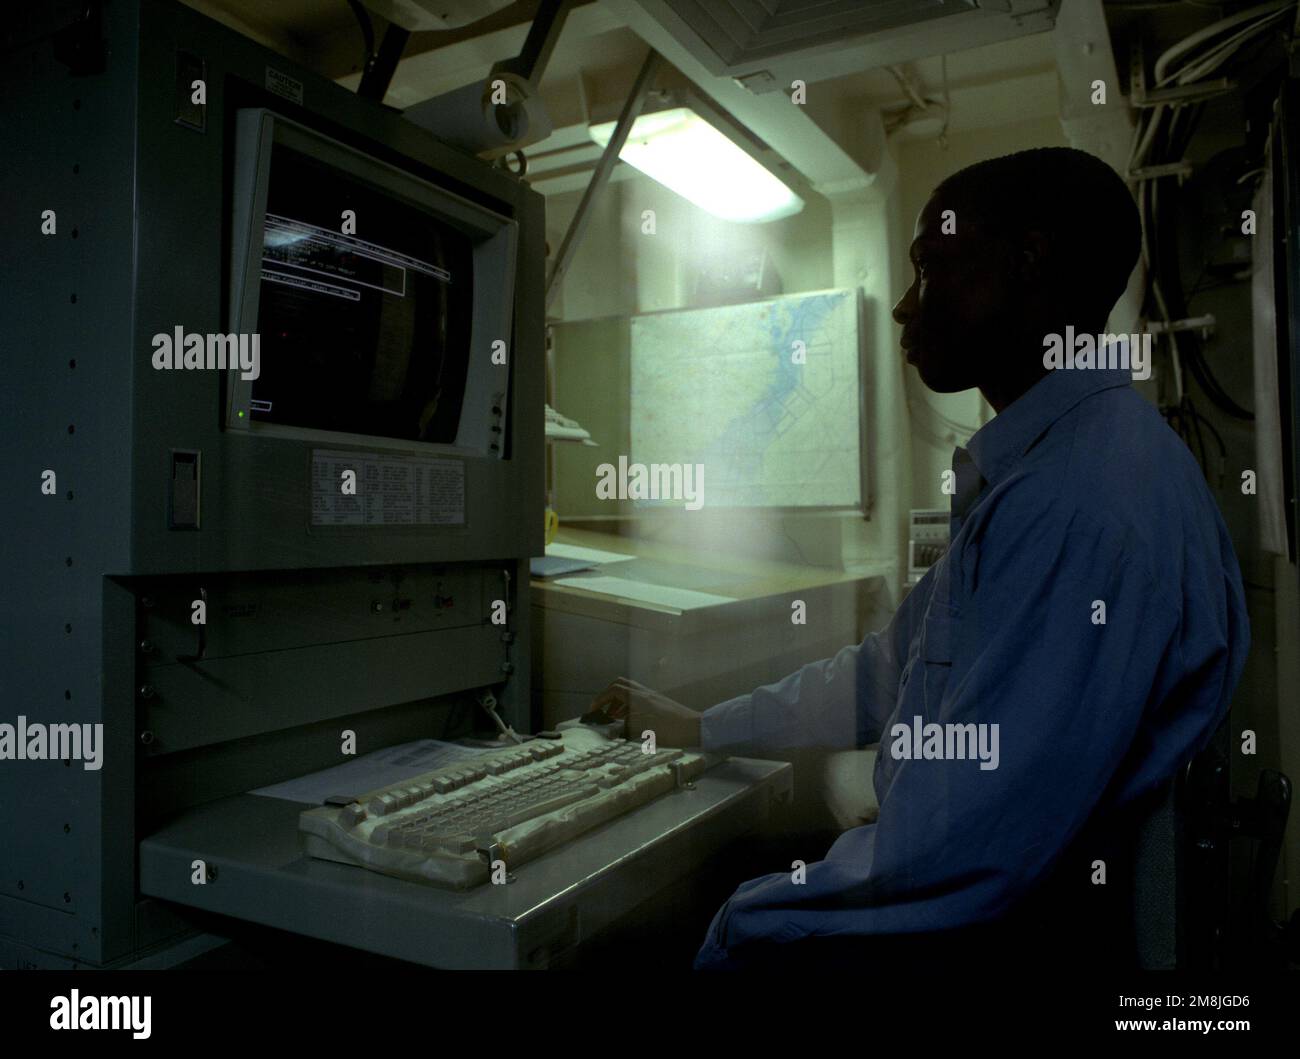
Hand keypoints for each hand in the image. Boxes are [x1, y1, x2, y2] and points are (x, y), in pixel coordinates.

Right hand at [587, 676, 701, 748]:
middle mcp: (643, 693)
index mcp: (636, 697)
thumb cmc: (667, 730)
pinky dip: (629, 707)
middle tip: (602, 711)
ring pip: (629, 693)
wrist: (695, 728)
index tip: (592, 711)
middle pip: (620, 685)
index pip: (612, 690)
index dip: (599, 699)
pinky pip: (637, 700)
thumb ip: (621, 730)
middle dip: (608, 697)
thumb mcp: (639, 733)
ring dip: (618, 702)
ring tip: (612, 718)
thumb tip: (608, 732)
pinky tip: (629, 720)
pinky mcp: (659, 703)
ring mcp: (652, 697)